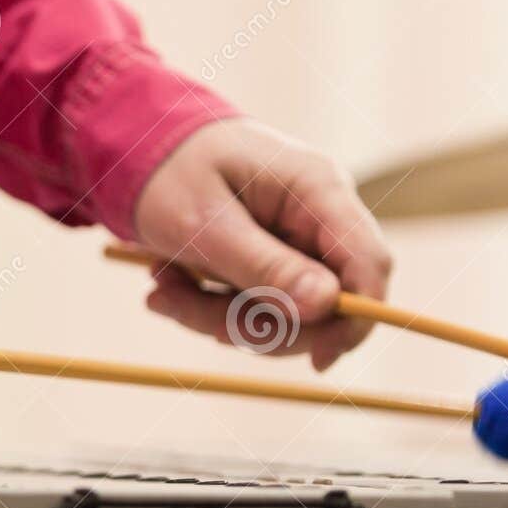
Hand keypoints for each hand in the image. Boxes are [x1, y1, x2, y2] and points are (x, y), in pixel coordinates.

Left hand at [133, 118, 390, 369]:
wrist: (139, 146)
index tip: (318, 360)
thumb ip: (265, 266)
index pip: (368, 262)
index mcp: (317, 188)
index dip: (356, 318)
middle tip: (177, 305)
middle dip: (254, 324)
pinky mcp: (274, 264)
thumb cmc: (169, 170)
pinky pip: (259, 310)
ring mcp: (298, 243)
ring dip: (217, 317)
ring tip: (160, 284)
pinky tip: (169, 281)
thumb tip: (328, 306)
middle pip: (325, 305)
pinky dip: (211, 309)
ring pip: (284, 317)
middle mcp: (318, 217)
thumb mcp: (205, 223)